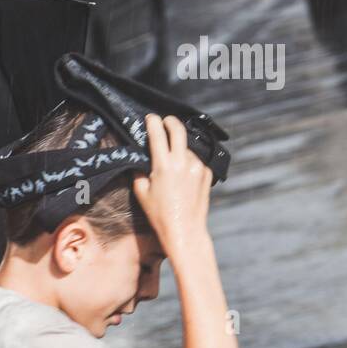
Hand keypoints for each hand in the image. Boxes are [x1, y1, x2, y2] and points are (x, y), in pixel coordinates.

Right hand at [131, 114, 213, 254]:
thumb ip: (139, 172)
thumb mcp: (141, 192)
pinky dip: (188, 161)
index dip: (152, 122)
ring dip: (179, 147)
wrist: (185, 229)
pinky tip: (183, 173)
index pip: (158, 134)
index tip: (150, 118)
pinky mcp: (207, 173)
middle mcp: (182, 162)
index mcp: (163, 165)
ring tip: (172, 157)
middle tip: (166, 120)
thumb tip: (140, 160)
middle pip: (179, 130)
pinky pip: (196, 160)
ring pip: (187, 147)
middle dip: (171, 121)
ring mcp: (197, 167)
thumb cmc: (159, 214)